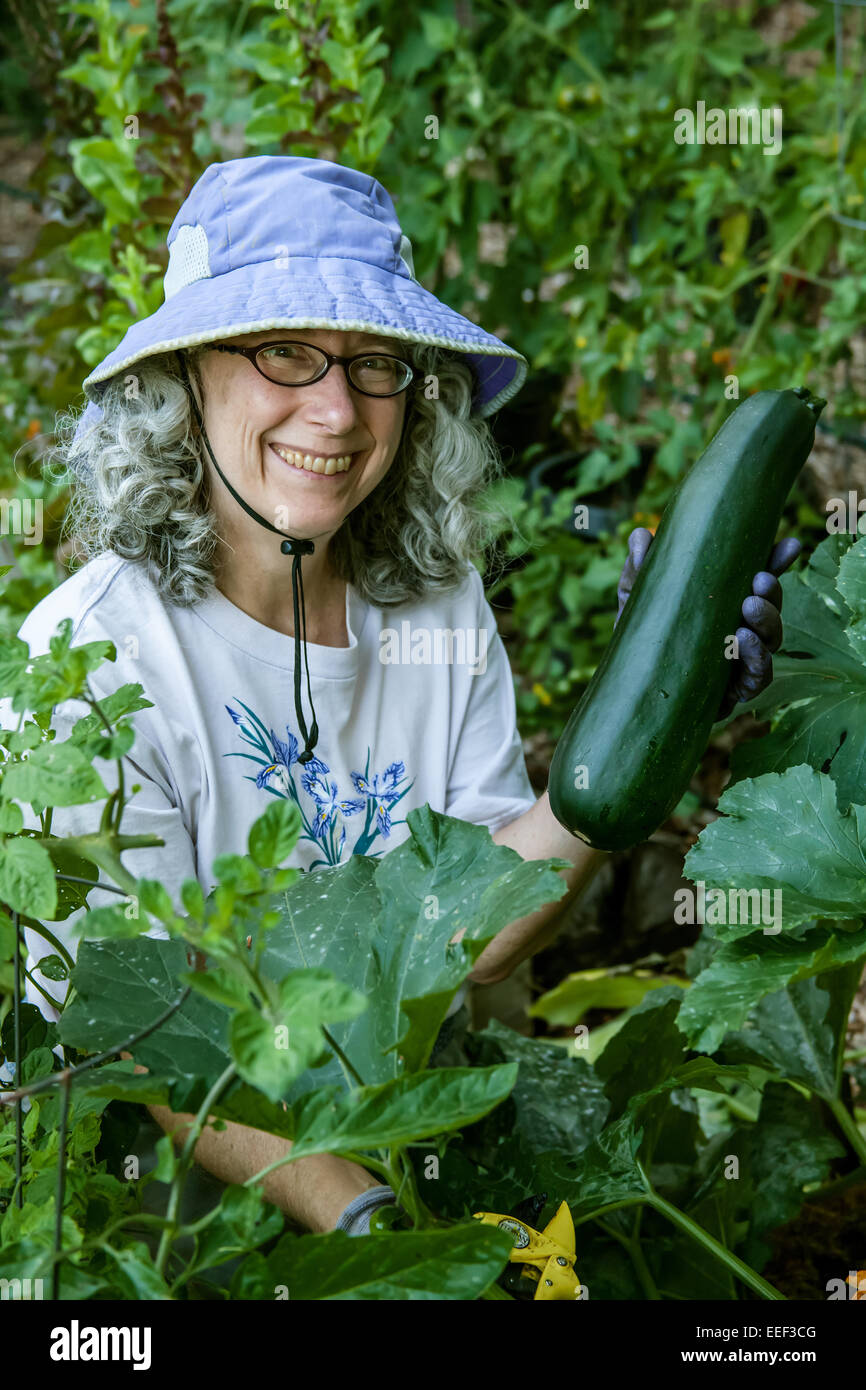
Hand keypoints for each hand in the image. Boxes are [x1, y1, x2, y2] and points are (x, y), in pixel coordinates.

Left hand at [615, 527, 801, 719]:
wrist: (630, 694)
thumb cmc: (640, 642)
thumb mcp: (639, 602)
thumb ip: (642, 571)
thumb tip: (642, 536)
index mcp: (726, 605)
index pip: (756, 582)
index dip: (776, 562)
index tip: (789, 544)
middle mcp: (740, 632)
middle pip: (770, 610)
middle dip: (771, 593)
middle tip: (760, 578)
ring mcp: (740, 664)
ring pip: (771, 642)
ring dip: (767, 622)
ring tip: (749, 608)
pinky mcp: (734, 694)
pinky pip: (758, 678)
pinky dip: (757, 659)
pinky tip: (743, 641)